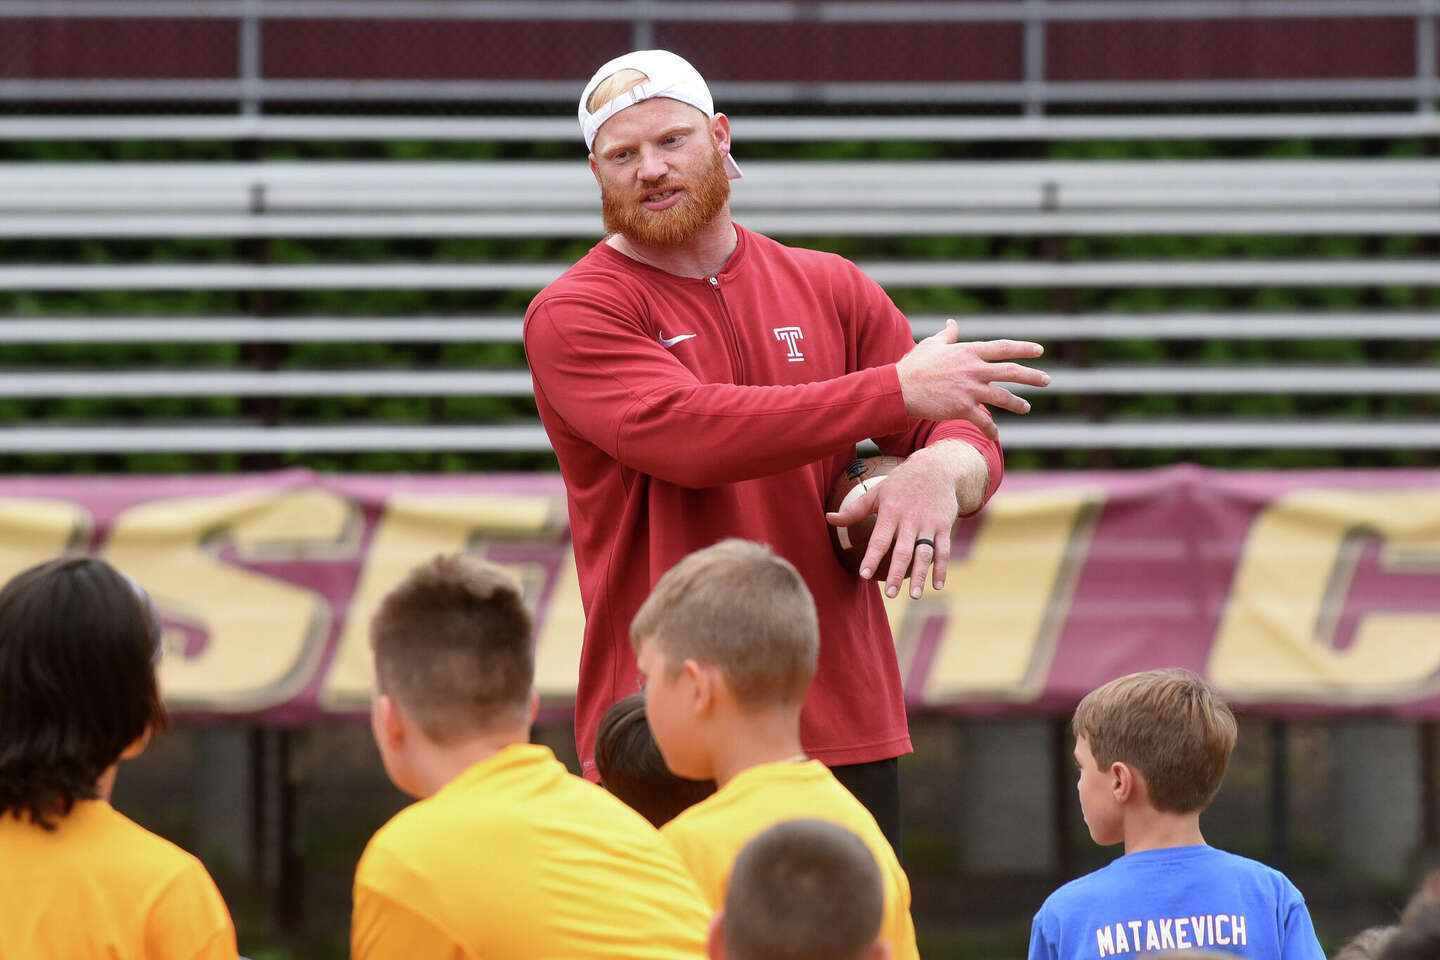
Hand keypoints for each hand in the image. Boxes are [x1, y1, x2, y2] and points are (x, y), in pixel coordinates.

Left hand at [824, 442, 987, 598]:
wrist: (937, 468)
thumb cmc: (901, 482)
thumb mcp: (877, 492)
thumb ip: (854, 510)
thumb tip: (829, 518)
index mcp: (891, 511)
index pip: (879, 539)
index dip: (872, 557)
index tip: (863, 575)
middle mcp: (910, 519)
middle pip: (903, 550)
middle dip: (896, 573)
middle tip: (889, 593)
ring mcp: (929, 524)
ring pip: (925, 553)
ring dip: (920, 575)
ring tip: (914, 596)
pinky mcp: (944, 526)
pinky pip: (944, 550)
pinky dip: (942, 568)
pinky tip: (937, 586)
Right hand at [896, 320, 1048, 439]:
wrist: (899, 388)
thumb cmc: (914, 366)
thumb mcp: (932, 345)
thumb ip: (947, 335)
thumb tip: (953, 323)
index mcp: (968, 352)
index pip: (1003, 348)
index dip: (1023, 349)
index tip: (1039, 350)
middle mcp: (973, 369)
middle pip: (1010, 372)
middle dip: (1032, 376)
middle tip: (1047, 380)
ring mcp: (969, 389)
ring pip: (1003, 397)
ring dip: (1018, 403)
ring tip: (1027, 407)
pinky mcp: (962, 408)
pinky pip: (983, 421)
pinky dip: (991, 429)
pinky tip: (996, 436)